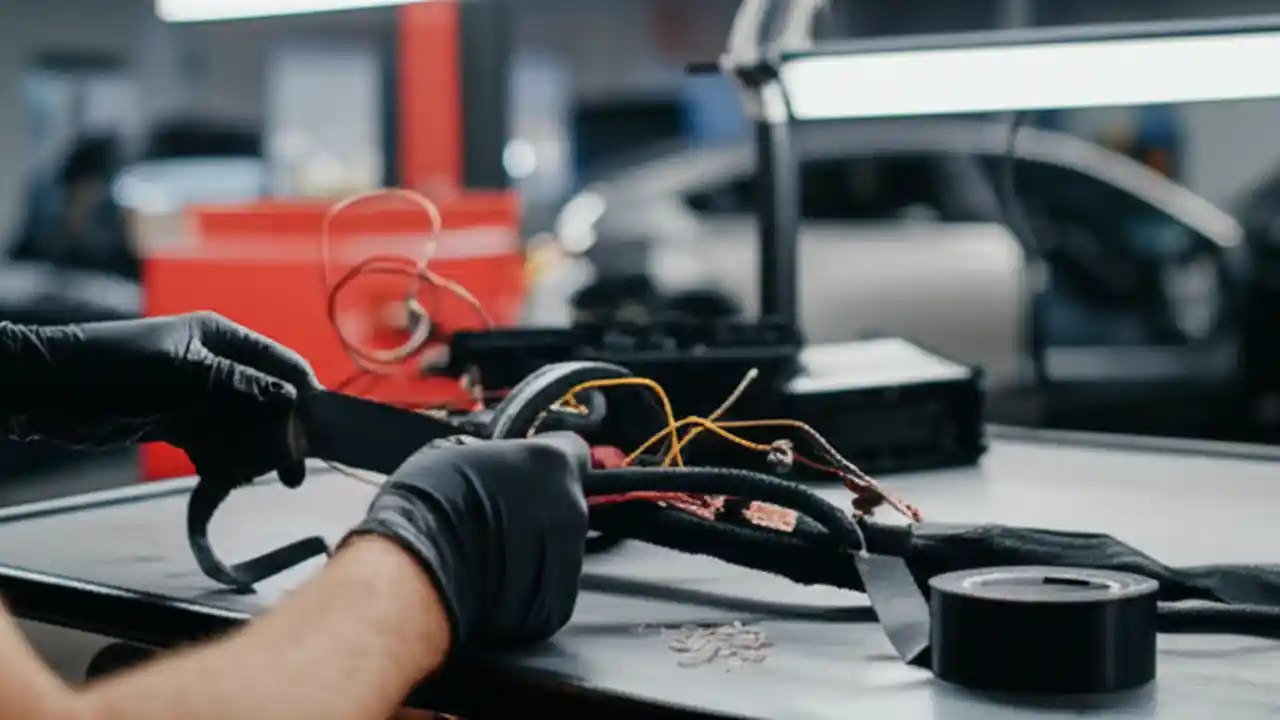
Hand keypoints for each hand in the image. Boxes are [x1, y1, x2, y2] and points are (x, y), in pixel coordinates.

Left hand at [0, 311, 318, 486]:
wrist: (52, 393)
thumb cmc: (115, 367)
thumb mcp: (185, 373)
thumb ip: (241, 386)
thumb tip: (291, 398)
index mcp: (222, 339)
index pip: (281, 365)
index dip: (305, 395)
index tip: (323, 430)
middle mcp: (217, 366)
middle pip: (268, 402)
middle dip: (281, 434)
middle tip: (292, 470)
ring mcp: (199, 397)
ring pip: (245, 428)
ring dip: (252, 453)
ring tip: (254, 477)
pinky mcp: (180, 424)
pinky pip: (216, 445)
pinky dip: (223, 463)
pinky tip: (222, 477)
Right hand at [344, 433, 590, 649]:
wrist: (414, 577)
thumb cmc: (426, 507)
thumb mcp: (451, 454)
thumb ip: (491, 456)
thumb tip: (490, 459)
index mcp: (550, 464)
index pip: (574, 451)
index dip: (547, 463)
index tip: (529, 471)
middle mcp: (571, 509)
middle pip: (564, 505)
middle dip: (537, 511)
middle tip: (494, 519)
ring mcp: (568, 561)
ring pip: (557, 551)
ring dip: (532, 552)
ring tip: (487, 557)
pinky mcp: (553, 608)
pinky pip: (544, 592)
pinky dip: (523, 591)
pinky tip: (489, 587)